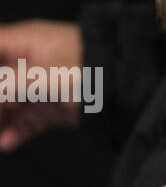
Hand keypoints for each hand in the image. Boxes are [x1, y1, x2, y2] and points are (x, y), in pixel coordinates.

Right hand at [0, 20, 84, 151]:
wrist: (131, 85)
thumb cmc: (86, 68)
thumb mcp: (39, 75)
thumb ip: (3, 83)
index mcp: (27, 42)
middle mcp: (31, 62)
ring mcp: (43, 86)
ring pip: (9, 104)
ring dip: (1, 120)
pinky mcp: (55, 107)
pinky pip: (27, 120)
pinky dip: (16, 132)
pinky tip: (7, 144)